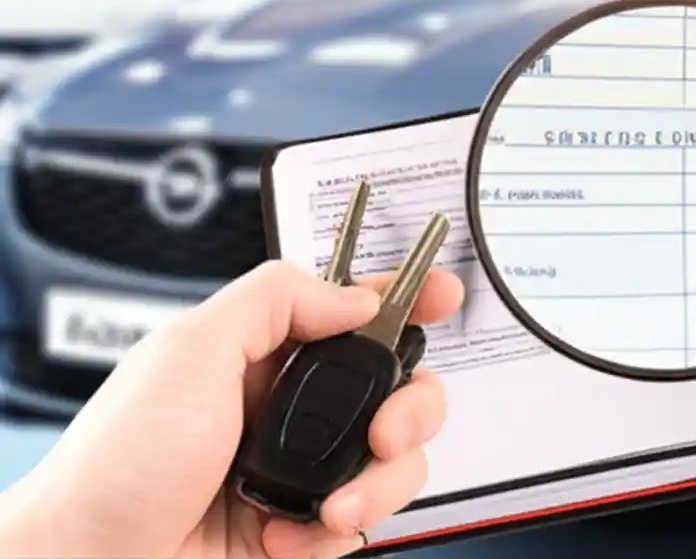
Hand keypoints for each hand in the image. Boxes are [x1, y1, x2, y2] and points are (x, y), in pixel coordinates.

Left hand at [0, 260, 463, 557]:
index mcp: (262, 354)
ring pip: (397, 460)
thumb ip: (274, 300)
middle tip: (387, 431)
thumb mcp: (188, 351)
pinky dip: (337, 530)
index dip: (406, 298)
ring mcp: (304, 471)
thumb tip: (355, 296)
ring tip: (328, 506)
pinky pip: (367, 520)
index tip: (443, 295)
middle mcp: (291, 409)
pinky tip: (287, 536)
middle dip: (412, 408)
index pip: (350, 311)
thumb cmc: (116, 467)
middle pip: (398, 388)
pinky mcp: (308, 527)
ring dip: (377, 483)